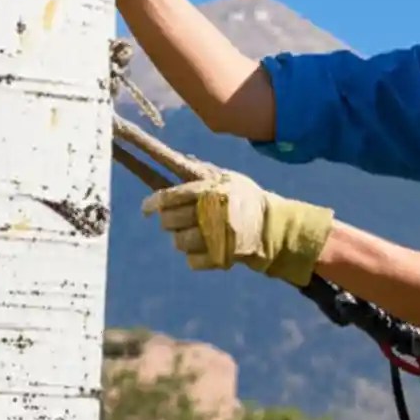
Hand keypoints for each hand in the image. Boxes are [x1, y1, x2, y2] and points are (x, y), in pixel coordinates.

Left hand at [140, 167, 334, 286]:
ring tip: (195, 232)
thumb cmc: (247, 198)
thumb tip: (181, 158)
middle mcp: (210, 213)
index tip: (146, 207)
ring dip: (182, 238)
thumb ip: (203, 171)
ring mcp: (214, 237)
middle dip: (168, 220)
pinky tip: (206, 247)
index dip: (154, 202)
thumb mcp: (229, 178)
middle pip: (169, 220)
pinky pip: (191, 261)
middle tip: (175, 218)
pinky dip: (195, 256)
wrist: (273, 228)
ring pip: (178, 242)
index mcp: (210, 191)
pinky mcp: (219, 258)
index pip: (172, 196)